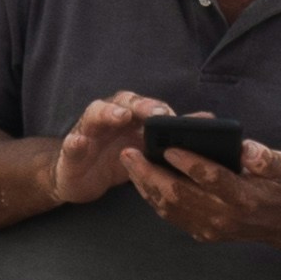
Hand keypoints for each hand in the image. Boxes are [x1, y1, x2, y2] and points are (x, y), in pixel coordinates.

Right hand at [42, 89, 187, 209]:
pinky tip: (79, 142)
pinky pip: (72, 142)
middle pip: (126, 102)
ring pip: (96, 113)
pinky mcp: (72, 148)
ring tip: (121, 116)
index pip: (150, 106)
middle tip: (157, 113)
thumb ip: (171, 136)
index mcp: (132, 117)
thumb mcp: (145, 150)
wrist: (80, 177)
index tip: (178, 119)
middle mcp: (111, 116)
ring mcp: (89, 130)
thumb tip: (208, 121)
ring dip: (108, 112)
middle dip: (142, 106)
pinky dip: (75, 141)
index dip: (164, 110)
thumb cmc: (116, 159)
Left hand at [126, 130, 280, 255]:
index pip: (211, 178)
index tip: (169, 146)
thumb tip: (246, 148)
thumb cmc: (279, 186)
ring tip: (130, 163)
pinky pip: (172, 216)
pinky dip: (153, 198)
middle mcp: (225, 217)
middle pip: (180, 195)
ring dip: (145, 185)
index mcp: (244, 197)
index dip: (189, 162)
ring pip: (170, 208)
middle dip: (151, 173)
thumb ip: (265, 158)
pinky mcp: (202, 233)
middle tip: (130, 152)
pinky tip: (141, 180)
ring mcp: (211, 229)